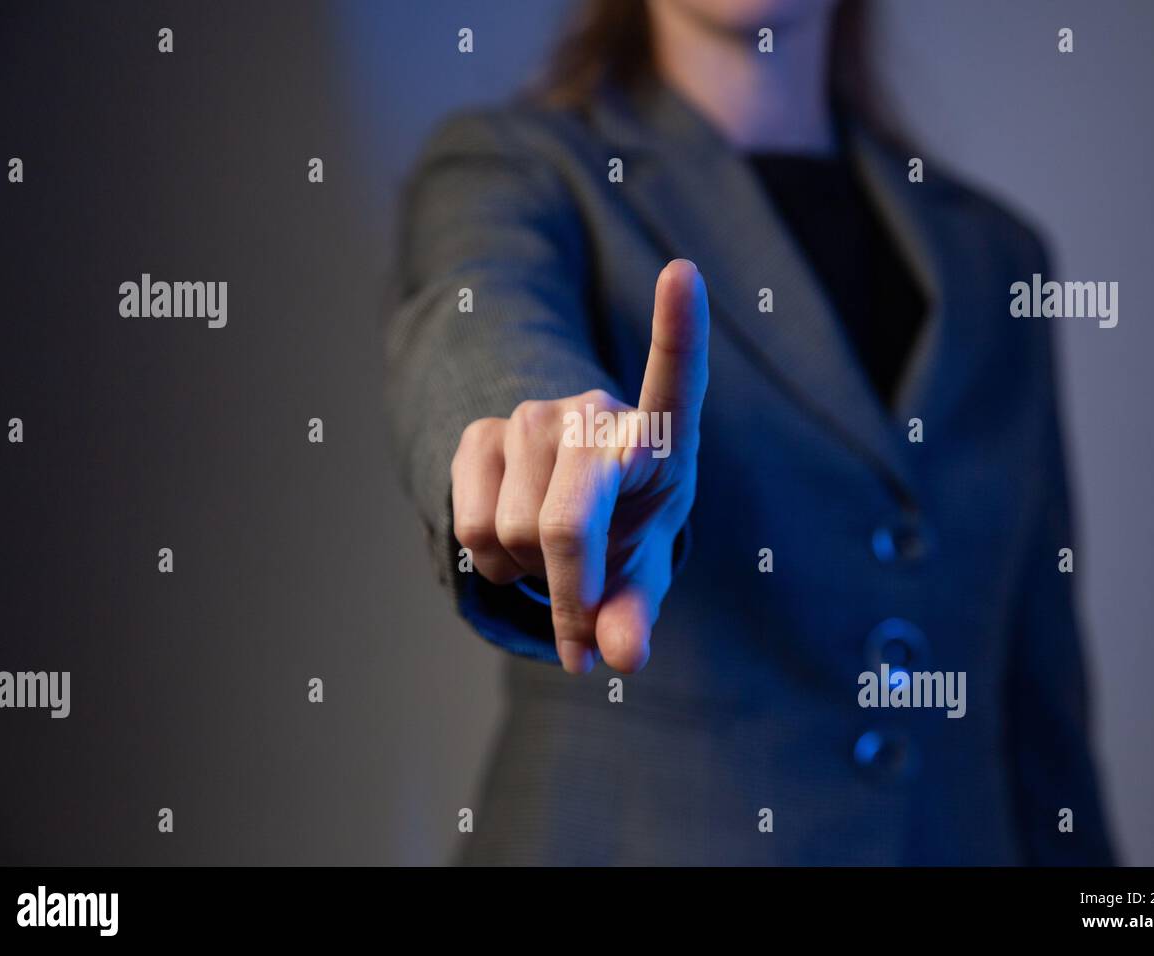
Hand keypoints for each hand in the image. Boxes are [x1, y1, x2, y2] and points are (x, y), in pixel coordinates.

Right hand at [450, 259, 709, 673]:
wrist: (570, 502)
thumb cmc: (629, 527)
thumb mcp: (646, 569)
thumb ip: (636, 613)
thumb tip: (620, 657)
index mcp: (663, 435)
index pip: (676, 374)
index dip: (679, 327)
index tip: (683, 271)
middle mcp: (596, 412)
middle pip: (566, 525)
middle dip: (571, 594)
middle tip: (584, 617)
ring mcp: (533, 417)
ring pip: (511, 534)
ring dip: (530, 572)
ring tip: (555, 553)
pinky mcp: (480, 433)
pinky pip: (470, 527)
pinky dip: (492, 563)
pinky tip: (515, 544)